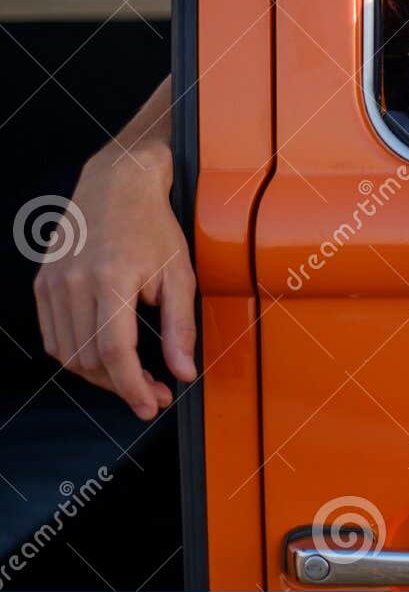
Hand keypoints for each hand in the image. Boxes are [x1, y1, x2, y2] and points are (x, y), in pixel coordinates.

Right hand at [33, 143, 196, 419]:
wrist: (116, 184)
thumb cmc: (154, 227)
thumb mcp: (180, 274)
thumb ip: (180, 327)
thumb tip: (183, 373)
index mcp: (111, 279)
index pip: (114, 352)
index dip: (132, 387)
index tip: (152, 406)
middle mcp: (74, 283)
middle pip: (89, 359)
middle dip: (122, 385)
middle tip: (154, 392)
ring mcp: (53, 283)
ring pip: (68, 353)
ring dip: (100, 376)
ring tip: (134, 377)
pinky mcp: (42, 284)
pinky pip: (54, 336)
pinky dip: (78, 355)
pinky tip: (107, 357)